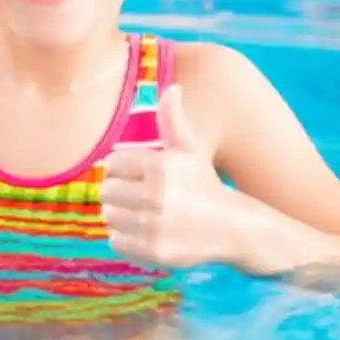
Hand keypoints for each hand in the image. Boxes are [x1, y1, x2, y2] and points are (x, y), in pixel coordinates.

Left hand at [100, 85, 242, 268]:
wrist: (232, 227)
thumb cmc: (204, 183)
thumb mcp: (190, 149)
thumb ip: (173, 119)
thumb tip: (172, 87)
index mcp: (161, 167)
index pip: (112, 163)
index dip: (122, 168)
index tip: (138, 174)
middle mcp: (156, 196)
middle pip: (106, 191)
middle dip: (119, 191)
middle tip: (138, 195)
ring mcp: (154, 227)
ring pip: (109, 216)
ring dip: (120, 214)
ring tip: (142, 212)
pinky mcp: (153, 252)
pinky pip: (116, 241)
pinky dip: (125, 238)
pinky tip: (146, 231)